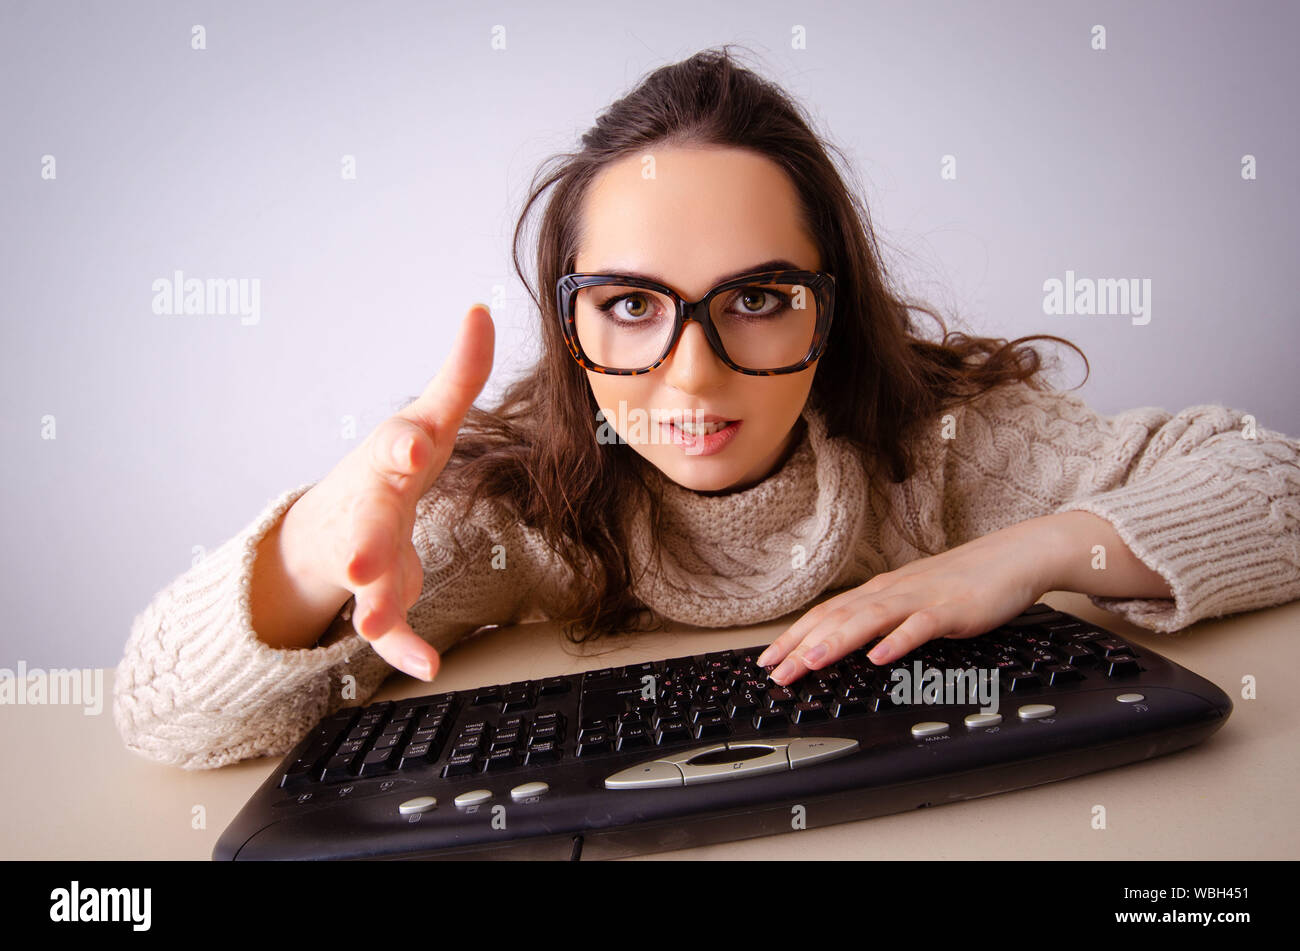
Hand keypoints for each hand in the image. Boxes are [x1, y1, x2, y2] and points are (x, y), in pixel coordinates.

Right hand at [283, 304, 493, 680]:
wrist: (330, 524)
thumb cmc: (391, 466)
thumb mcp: (425, 417)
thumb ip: (459, 373)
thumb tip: (482, 310)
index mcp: (392, 458)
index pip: (397, 443)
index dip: (406, 443)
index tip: (416, 444)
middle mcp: (372, 507)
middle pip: (367, 523)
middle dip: (364, 540)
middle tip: (361, 562)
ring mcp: (369, 554)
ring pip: (369, 583)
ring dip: (373, 602)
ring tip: (372, 620)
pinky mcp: (378, 594)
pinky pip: (388, 627)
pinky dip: (405, 647)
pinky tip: (426, 666)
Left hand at [755, 517, 1061, 684]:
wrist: (1013, 558)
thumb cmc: (963, 584)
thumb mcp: (914, 602)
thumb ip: (882, 619)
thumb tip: (850, 644)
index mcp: (880, 591)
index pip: (826, 614)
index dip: (794, 637)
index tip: (767, 661)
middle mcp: (892, 592)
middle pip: (838, 618)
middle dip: (803, 646)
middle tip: (776, 672)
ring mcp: (920, 599)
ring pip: (870, 619)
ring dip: (839, 641)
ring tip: (812, 662)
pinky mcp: (950, 609)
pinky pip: (920, 626)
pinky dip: (897, 641)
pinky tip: (880, 657)